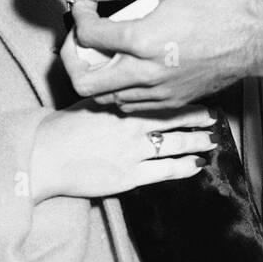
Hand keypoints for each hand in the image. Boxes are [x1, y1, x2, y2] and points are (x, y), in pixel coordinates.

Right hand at [28, 101, 215, 201]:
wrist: (47, 156)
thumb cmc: (64, 128)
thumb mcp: (91, 102)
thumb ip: (114, 95)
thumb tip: (127, 85)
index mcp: (123, 104)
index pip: (161, 95)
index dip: (183, 94)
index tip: (196, 89)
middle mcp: (132, 125)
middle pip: (175, 117)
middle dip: (199, 116)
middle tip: (215, 115)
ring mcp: (133, 151)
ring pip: (177, 144)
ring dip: (198, 141)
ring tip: (212, 140)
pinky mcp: (131, 176)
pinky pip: (167, 171)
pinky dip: (185, 167)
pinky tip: (197, 164)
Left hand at [58, 0, 262, 112]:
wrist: (257, 40)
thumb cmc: (219, 5)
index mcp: (143, 40)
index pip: (88, 35)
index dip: (79, 15)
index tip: (87, 5)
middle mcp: (146, 73)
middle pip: (84, 82)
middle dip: (73, 56)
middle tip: (82, 37)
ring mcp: (159, 93)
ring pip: (106, 97)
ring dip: (96, 73)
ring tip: (104, 50)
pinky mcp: (172, 102)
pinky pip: (131, 103)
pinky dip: (119, 86)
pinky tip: (128, 64)